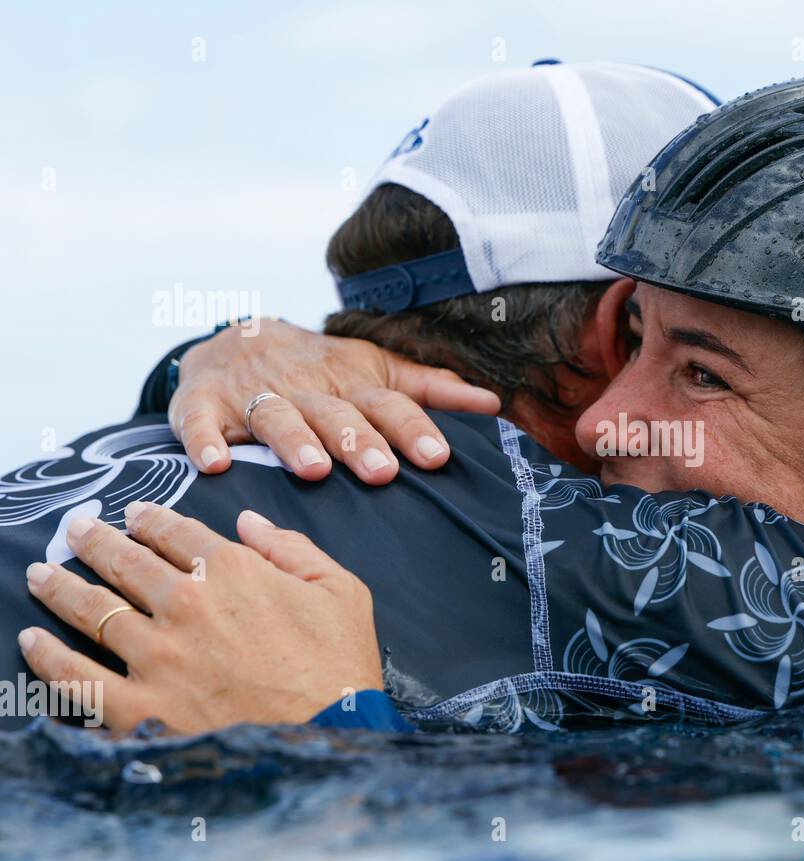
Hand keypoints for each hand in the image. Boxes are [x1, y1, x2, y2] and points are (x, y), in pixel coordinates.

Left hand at [19, 501, 383, 733]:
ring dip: (60, 586)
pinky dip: (47, 657)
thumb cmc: (341, 667)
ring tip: (41, 572)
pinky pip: (76, 678)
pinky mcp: (138, 708)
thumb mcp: (342, 592)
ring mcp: (157, 657)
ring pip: (92, 609)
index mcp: (236, 573)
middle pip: (126, 562)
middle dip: (96, 541)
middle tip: (76, 530)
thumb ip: (293, 549)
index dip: (152, 518)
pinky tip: (31, 640)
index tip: (135, 514)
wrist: (331, 737)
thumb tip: (249, 522)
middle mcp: (187, 606)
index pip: (178, 533)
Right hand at [169, 317, 500, 483]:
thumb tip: (493, 403)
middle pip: (336, 414)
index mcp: (352, 385)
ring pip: (277, 417)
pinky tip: (215, 464)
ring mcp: (255, 394)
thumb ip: (432, 390)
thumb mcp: (378, 371)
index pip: (389, 405)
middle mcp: (307, 389)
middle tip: (380, 471)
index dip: (413, 429)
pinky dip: (204, 438)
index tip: (437, 457)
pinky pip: (200, 420)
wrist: (238, 335)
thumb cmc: (323, 368)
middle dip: (358, 441)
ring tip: (313, 468)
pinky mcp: (203, 402)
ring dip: (295, 441)